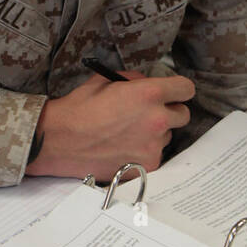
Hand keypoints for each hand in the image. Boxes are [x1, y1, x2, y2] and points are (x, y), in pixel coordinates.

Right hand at [26, 71, 195, 180]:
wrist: (60, 140)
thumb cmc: (80, 108)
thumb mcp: (106, 80)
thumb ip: (134, 80)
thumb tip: (147, 83)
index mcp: (149, 93)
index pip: (186, 89)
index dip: (178, 90)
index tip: (172, 93)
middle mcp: (157, 120)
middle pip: (183, 114)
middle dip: (169, 111)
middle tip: (149, 114)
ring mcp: (153, 145)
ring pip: (168, 136)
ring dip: (156, 133)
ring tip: (128, 132)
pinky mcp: (146, 165)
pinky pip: (154, 154)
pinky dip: (144, 151)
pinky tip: (123, 147)